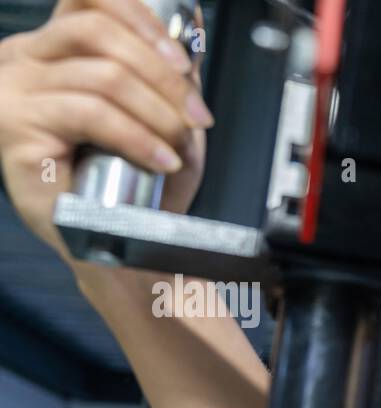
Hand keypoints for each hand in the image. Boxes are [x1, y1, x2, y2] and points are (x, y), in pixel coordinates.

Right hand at [0, 0, 208, 263]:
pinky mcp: (16, 126)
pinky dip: (138, 136)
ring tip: (177, 143)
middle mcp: (25, 58)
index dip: (139, 16)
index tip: (181, 58)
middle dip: (162, 73)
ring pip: (101, 75)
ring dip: (157, 111)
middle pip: (97, 31)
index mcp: (55, 48)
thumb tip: (188, 35)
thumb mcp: (161, 118)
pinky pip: (90, 113)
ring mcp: (15, 90)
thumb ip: (167, 75)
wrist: (117, 245)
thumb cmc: (135, 188)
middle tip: (196, 113)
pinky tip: (160, 158)